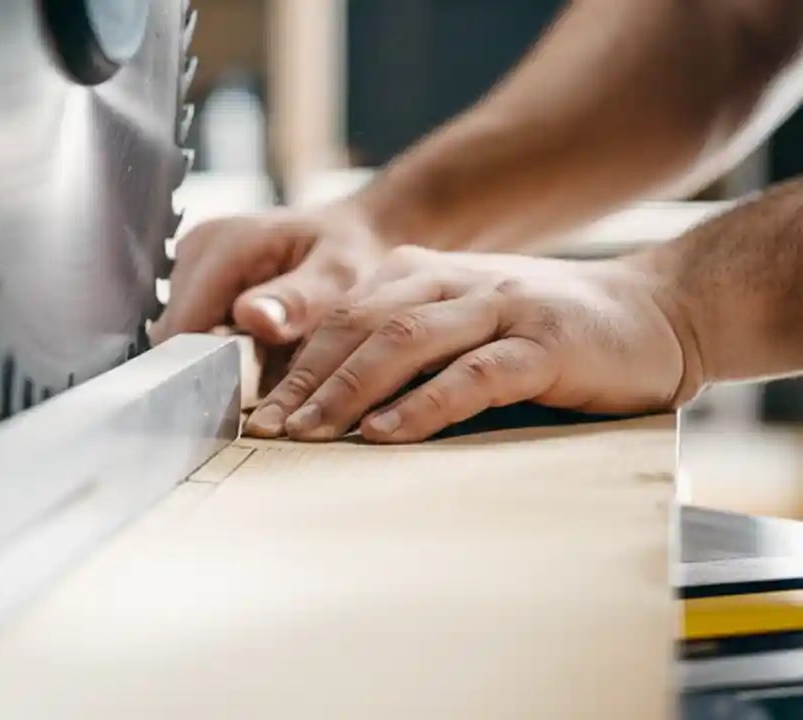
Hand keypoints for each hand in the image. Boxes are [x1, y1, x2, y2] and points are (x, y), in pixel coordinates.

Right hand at [151, 199, 385, 344]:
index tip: (253, 385)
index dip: (212, 366)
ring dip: (219, 353)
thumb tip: (251, 317)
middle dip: (218, 361)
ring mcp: (191, 262)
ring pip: (183, 335)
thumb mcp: (340, 277)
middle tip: (272, 365)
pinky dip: (220, 342)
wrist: (357, 235)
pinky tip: (256, 338)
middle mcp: (197, 248)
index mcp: (226, 243)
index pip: (185, 326)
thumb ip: (298, 301)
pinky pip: (192, 326)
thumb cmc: (353, 256)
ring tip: (268, 350)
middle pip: (179, 334)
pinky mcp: (194, 278)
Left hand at [245, 246, 698, 442]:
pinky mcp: (546, 344)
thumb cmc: (547, 334)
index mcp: (422, 273)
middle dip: (306, 380)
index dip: (293, 362)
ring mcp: (501, 307)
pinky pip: (473, 373)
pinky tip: (387, 433)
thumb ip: (406, 346)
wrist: (658, 311)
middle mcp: (454, 281)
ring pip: (404, 342)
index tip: (259, 412)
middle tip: (269, 429)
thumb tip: (326, 400)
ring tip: (310, 435)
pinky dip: (425, 404)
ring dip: (349, 391)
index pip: (340, 315)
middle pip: (359, 326)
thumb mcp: (464, 325)